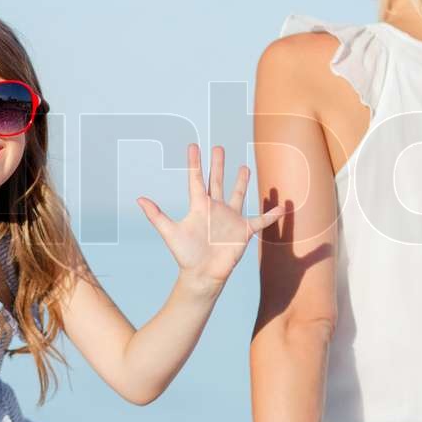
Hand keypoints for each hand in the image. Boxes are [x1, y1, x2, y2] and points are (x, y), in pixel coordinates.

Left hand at [138, 144, 278, 286]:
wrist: (202, 275)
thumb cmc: (185, 255)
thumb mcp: (170, 232)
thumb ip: (157, 215)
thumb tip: (139, 199)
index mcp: (198, 206)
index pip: (196, 179)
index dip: (194, 163)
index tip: (193, 145)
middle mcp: (215, 209)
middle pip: (216, 181)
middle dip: (217, 165)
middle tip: (218, 147)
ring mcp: (230, 218)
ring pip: (237, 195)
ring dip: (241, 182)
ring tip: (244, 167)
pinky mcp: (243, 230)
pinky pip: (261, 220)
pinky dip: (271, 215)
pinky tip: (282, 206)